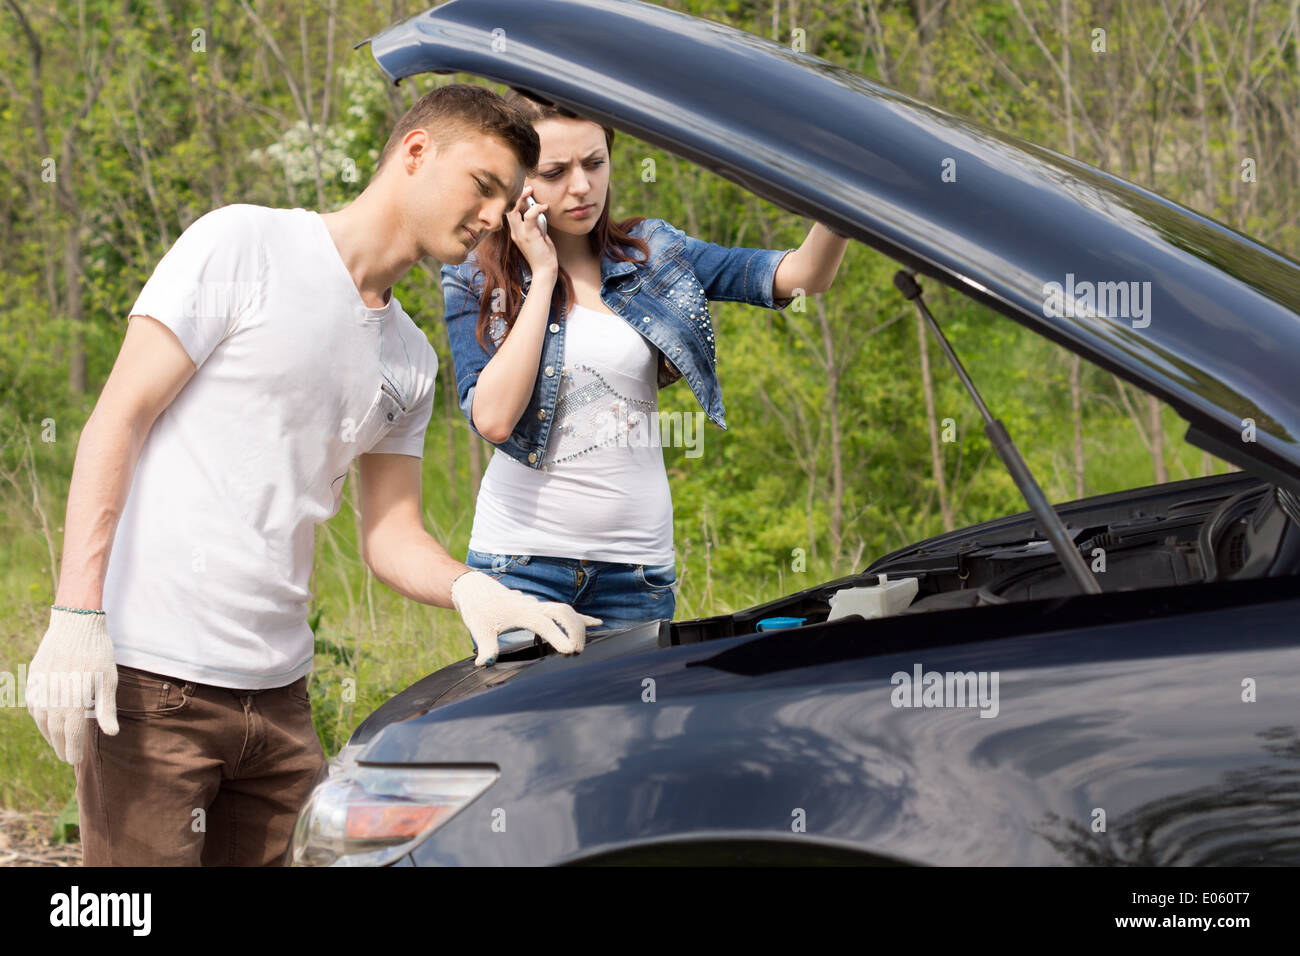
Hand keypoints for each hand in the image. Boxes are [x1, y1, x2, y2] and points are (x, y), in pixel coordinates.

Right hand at [27, 607, 118, 763]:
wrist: (75, 625)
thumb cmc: (97, 652)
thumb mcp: (109, 680)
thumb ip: (107, 708)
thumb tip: (112, 733)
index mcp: (73, 700)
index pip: (71, 734)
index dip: (72, 749)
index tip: (74, 760)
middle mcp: (53, 698)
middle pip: (54, 730)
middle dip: (61, 746)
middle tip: (67, 758)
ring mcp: (40, 689)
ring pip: (41, 720)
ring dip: (49, 734)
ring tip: (58, 744)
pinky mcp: (34, 680)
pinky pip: (34, 706)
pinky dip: (40, 718)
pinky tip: (46, 723)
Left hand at [451, 570, 600, 665]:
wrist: (475, 588)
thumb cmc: (478, 608)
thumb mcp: (479, 629)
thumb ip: (486, 647)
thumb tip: (485, 663)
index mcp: (522, 612)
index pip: (546, 624)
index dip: (559, 637)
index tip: (570, 651)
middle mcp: (534, 606)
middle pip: (564, 614)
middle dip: (575, 631)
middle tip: (576, 652)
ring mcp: (538, 605)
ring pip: (567, 611)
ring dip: (579, 626)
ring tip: (582, 646)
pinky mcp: (540, 607)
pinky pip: (565, 611)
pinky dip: (581, 618)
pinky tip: (596, 623)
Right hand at [504, 185, 555, 275]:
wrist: (545, 270)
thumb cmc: (543, 254)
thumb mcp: (538, 235)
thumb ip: (535, 224)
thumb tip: (537, 210)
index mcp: (516, 231)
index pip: (509, 212)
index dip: (513, 199)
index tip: (523, 190)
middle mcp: (515, 232)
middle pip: (507, 208)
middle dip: (514, 194)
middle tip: (526, 187)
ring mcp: (520, 234)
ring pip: (513, 210)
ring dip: (521, 197)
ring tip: (530, 191)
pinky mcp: (529, 235)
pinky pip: (529, 216)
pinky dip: (536, 208)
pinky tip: (544, 207)